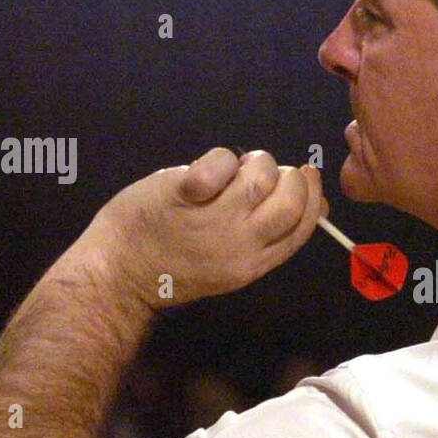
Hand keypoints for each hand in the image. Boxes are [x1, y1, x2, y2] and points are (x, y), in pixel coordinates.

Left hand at [77, 147, 328, 310]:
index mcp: (256, 262)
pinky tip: (199, 176)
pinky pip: (219, 163)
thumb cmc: (175, 265)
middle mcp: (240, 244)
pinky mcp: (184, 196)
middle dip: (288, 175)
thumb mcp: (233, 260)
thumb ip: (270, 234)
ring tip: (227, 172)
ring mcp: (212, 220)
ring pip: (259, 176)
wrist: (118, 276)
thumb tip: (318, 205)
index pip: (303, 225)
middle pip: (290, 200)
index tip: (306, 174)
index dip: (312, 194)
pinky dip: (215, 161)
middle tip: (261, 172)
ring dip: (250, 162)